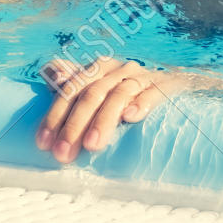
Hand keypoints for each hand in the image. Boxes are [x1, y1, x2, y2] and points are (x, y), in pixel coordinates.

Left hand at [37, 57, 190, 163]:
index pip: (71, 89)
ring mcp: (143, 77)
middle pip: (91, 93)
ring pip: (118, 95)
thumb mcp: (100, 87)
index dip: (55, 115)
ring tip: (92, 146)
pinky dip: (141, 103)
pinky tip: (132, 117)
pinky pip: (153, 93)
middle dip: (74, 124)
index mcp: (98, 69)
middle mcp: (118, 70)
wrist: (180, 84)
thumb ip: (74, 82)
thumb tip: (50, 73)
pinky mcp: (167, 86)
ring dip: (103, 121)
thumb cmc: (130, 93)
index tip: (43, 144)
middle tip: (63, 154)